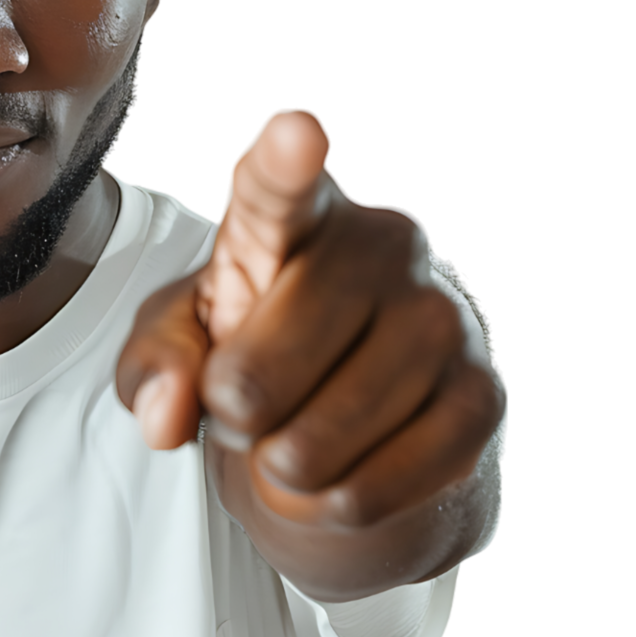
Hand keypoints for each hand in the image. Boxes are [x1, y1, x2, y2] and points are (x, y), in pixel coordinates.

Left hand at [116, 107, 502, 530]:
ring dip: (282, 466)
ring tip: (299, 427)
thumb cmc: (257, 347)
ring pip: (313, 445)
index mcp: (297, 211)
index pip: (279, 185)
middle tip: (249, 398)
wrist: (363, 412)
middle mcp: (383, 243)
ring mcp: (444, 317)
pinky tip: (345, 467)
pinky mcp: (481, 397)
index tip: (296, 133)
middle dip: (232, 416)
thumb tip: (167, 416)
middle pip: (257, 375)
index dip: (285, 161)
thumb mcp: (183, 341)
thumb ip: (154, 365)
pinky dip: (335, 504)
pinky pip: (371, 489)